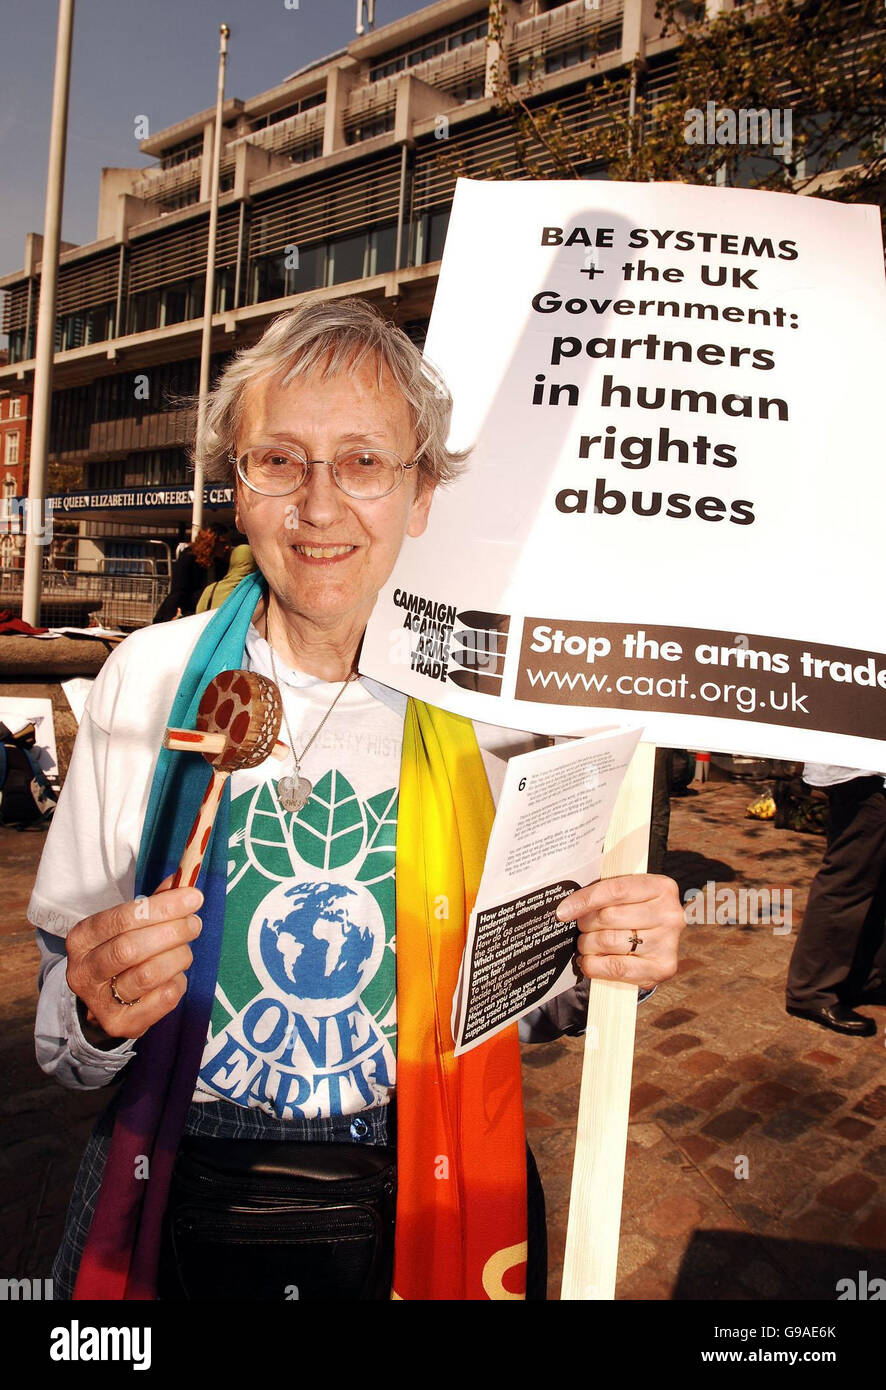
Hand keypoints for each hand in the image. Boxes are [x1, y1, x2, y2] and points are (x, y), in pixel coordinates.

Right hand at [66, 875, 202, 1038]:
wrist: (104, 1003)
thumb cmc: (120, 954)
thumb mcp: (127, 925)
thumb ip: (153, 903)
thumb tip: (182, 879)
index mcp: (83, 937)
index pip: (122, 917)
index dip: (162, 906)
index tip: (193, 897)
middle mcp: (83, 970)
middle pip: (131, 947)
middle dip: (172, 931)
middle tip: (195, 924)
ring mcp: (99, 1002)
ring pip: (148, 974)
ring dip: (178, 957)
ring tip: (185, 950)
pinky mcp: (120, 1025)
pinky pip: (162, 998)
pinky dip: (177, 982)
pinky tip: (175, 976)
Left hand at [556, 874, 683, 992]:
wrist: (658, 943)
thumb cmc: (635, 914)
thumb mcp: (626, 896)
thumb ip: (602, 895)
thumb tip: (566, 909)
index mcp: (661, 887)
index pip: (615, 889)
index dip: (584, 900)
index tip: (563, 911)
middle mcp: (669, 914)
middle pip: (609, 917)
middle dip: (585, 925)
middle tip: (581, 929)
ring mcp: (668, 942)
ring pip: (609, 942)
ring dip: (588, 945)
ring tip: (586, 944)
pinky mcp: (662, 967)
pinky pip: (616, 967)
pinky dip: (594, 965)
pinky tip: (588, 961)